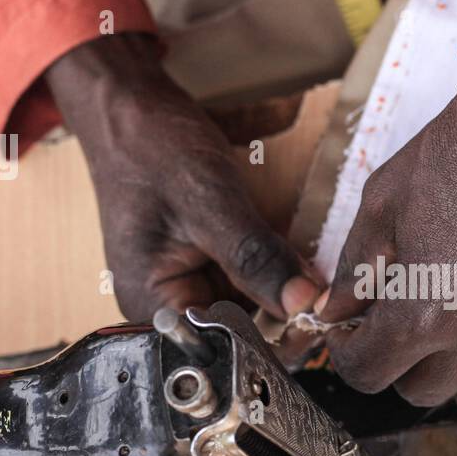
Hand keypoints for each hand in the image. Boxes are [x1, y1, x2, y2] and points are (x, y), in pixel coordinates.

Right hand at [45, 34, 319, 321]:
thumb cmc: (150, 147)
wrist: (130, 107)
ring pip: (251, 305)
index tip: (318, 323)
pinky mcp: (203, 264)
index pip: (218, 348)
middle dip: (282, 310)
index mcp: (150, 305)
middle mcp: (165, 305)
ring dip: (282, 287)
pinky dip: (273, 267)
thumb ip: (255, 258)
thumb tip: (303, 304)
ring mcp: (185, 284)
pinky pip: (248, 279)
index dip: (271, 339)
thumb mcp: (210, 202)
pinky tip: (294, 255)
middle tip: (326, 295)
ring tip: (310, 269)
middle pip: (239, 330)